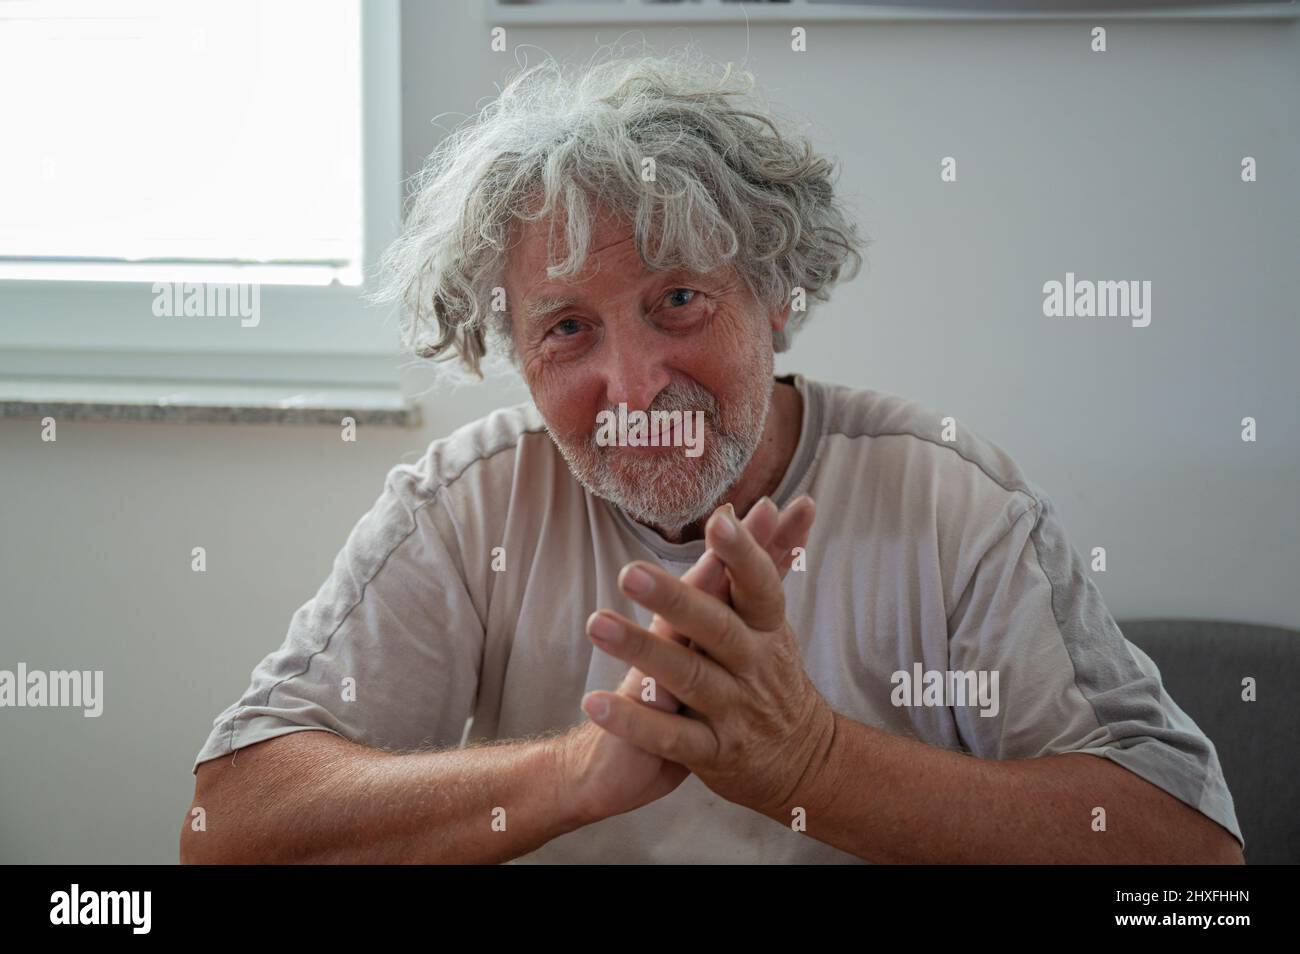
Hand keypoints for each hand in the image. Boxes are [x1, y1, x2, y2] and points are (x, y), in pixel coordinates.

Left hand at [580, 498, 835, 818]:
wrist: (801, 760)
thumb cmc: (771, 672)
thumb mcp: (776, 619)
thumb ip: (773, 559)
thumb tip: (787, 500)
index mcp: (768, 629)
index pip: (760, 586)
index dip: (743, 554)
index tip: (720, 519)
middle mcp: (754, 667)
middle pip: (717, 629)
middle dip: (676, 599)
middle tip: (629, 572)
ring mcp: (735, 711)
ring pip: (688, 679)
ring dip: (642, 650)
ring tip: (597, 623)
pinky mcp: (714, 753)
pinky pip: (671, 738)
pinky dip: (634, 721)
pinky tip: (594, 702)